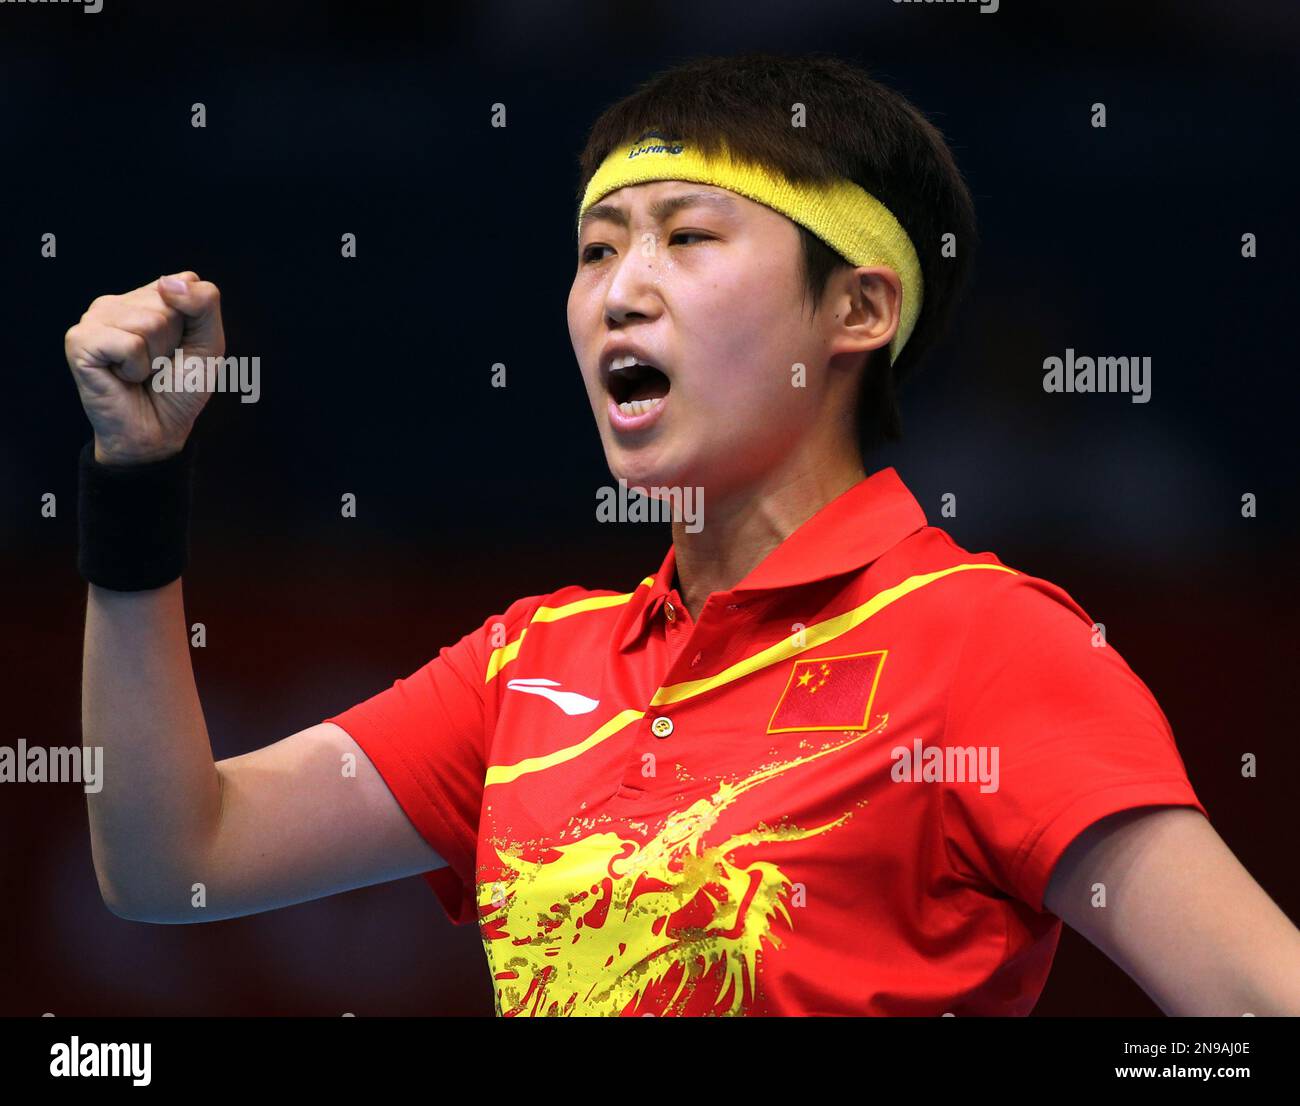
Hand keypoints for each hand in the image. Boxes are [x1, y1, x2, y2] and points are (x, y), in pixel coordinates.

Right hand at [64, 271, 224, 463]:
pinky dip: (136, 368)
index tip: (181, 348)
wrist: (158, 432)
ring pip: (149, 322)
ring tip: (141, 372)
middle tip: (158, 365)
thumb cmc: (179, 388)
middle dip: (174, 343)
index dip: (196, 323)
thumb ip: (205, 303)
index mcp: (147, 296)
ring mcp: (94, 318)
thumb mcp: (209, 343)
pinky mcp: (79, 340)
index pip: (188, 282)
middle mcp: (118, 302)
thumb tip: (169, 281)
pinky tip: (123, 377)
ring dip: (155, 357)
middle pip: (168, 304)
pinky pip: (129, 344)